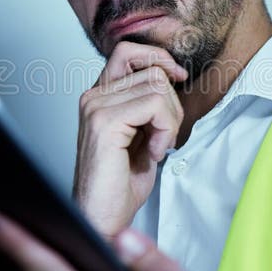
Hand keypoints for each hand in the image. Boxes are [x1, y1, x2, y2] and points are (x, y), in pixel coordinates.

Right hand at [74, 41, 187, 237]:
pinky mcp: (104, 122)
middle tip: (164, 138)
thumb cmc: (120, 185)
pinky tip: (153, 152)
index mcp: (99, 95)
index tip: (178, 80)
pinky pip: (155, 104)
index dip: (159, 59)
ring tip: (157, 147)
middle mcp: (93, 96)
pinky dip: (165, 129)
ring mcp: (95, 106)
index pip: (130, 51)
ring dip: (170, 120)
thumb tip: (173, 78)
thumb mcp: (141, 135)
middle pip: (152, 70)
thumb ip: (150, 105)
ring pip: (157, 86)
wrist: (102, 219)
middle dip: (172, 105)